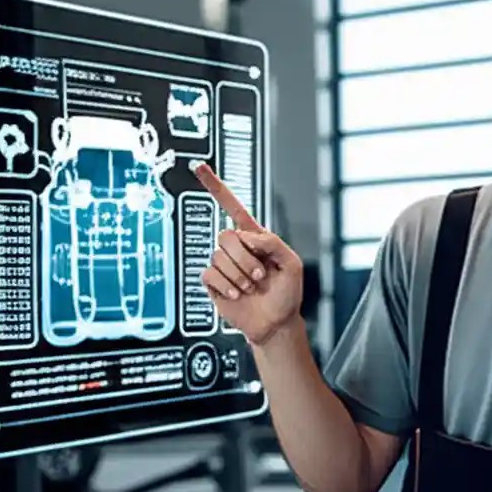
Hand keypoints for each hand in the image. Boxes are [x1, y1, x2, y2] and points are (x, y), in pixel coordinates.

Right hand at [193, 163, 303, 345]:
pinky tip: (237, 293)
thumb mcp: (292, 264)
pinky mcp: (214, 282)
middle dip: (245, 257)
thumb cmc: (286, 294)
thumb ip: (273, 243)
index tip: (200, 168)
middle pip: (225, 235)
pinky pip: (209, 273)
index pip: (233, 207)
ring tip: (251, 286)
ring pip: (219, 256)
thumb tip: (248, 236)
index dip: (216, 187)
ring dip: (239, 275)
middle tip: (259, 274)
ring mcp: (224, 265)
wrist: (275, 324)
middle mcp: (237, 249)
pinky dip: (226, 284)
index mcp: (256, 238)